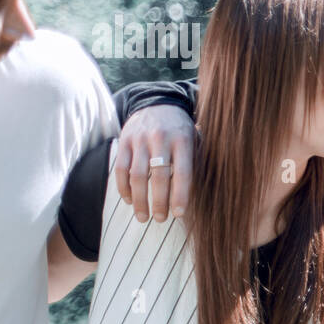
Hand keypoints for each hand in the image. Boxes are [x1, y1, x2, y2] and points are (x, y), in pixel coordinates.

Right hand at [114, 105, 194, 221]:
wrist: (157, 103)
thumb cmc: (181, 130)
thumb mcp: (195, 139)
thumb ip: (197, 161)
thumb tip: (202, 192)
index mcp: (183, 140)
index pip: (183, 172)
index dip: (180, 195)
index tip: (179, 214)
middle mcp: (161, 139)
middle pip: (158, 177)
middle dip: (159, 202)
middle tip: (160, 219)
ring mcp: (140, 139)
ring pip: (137, 175)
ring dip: (139, 200)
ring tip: (143, 217)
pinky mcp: (124, 140)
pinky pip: (121, 168)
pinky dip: (123, 187)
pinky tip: (129, 200)